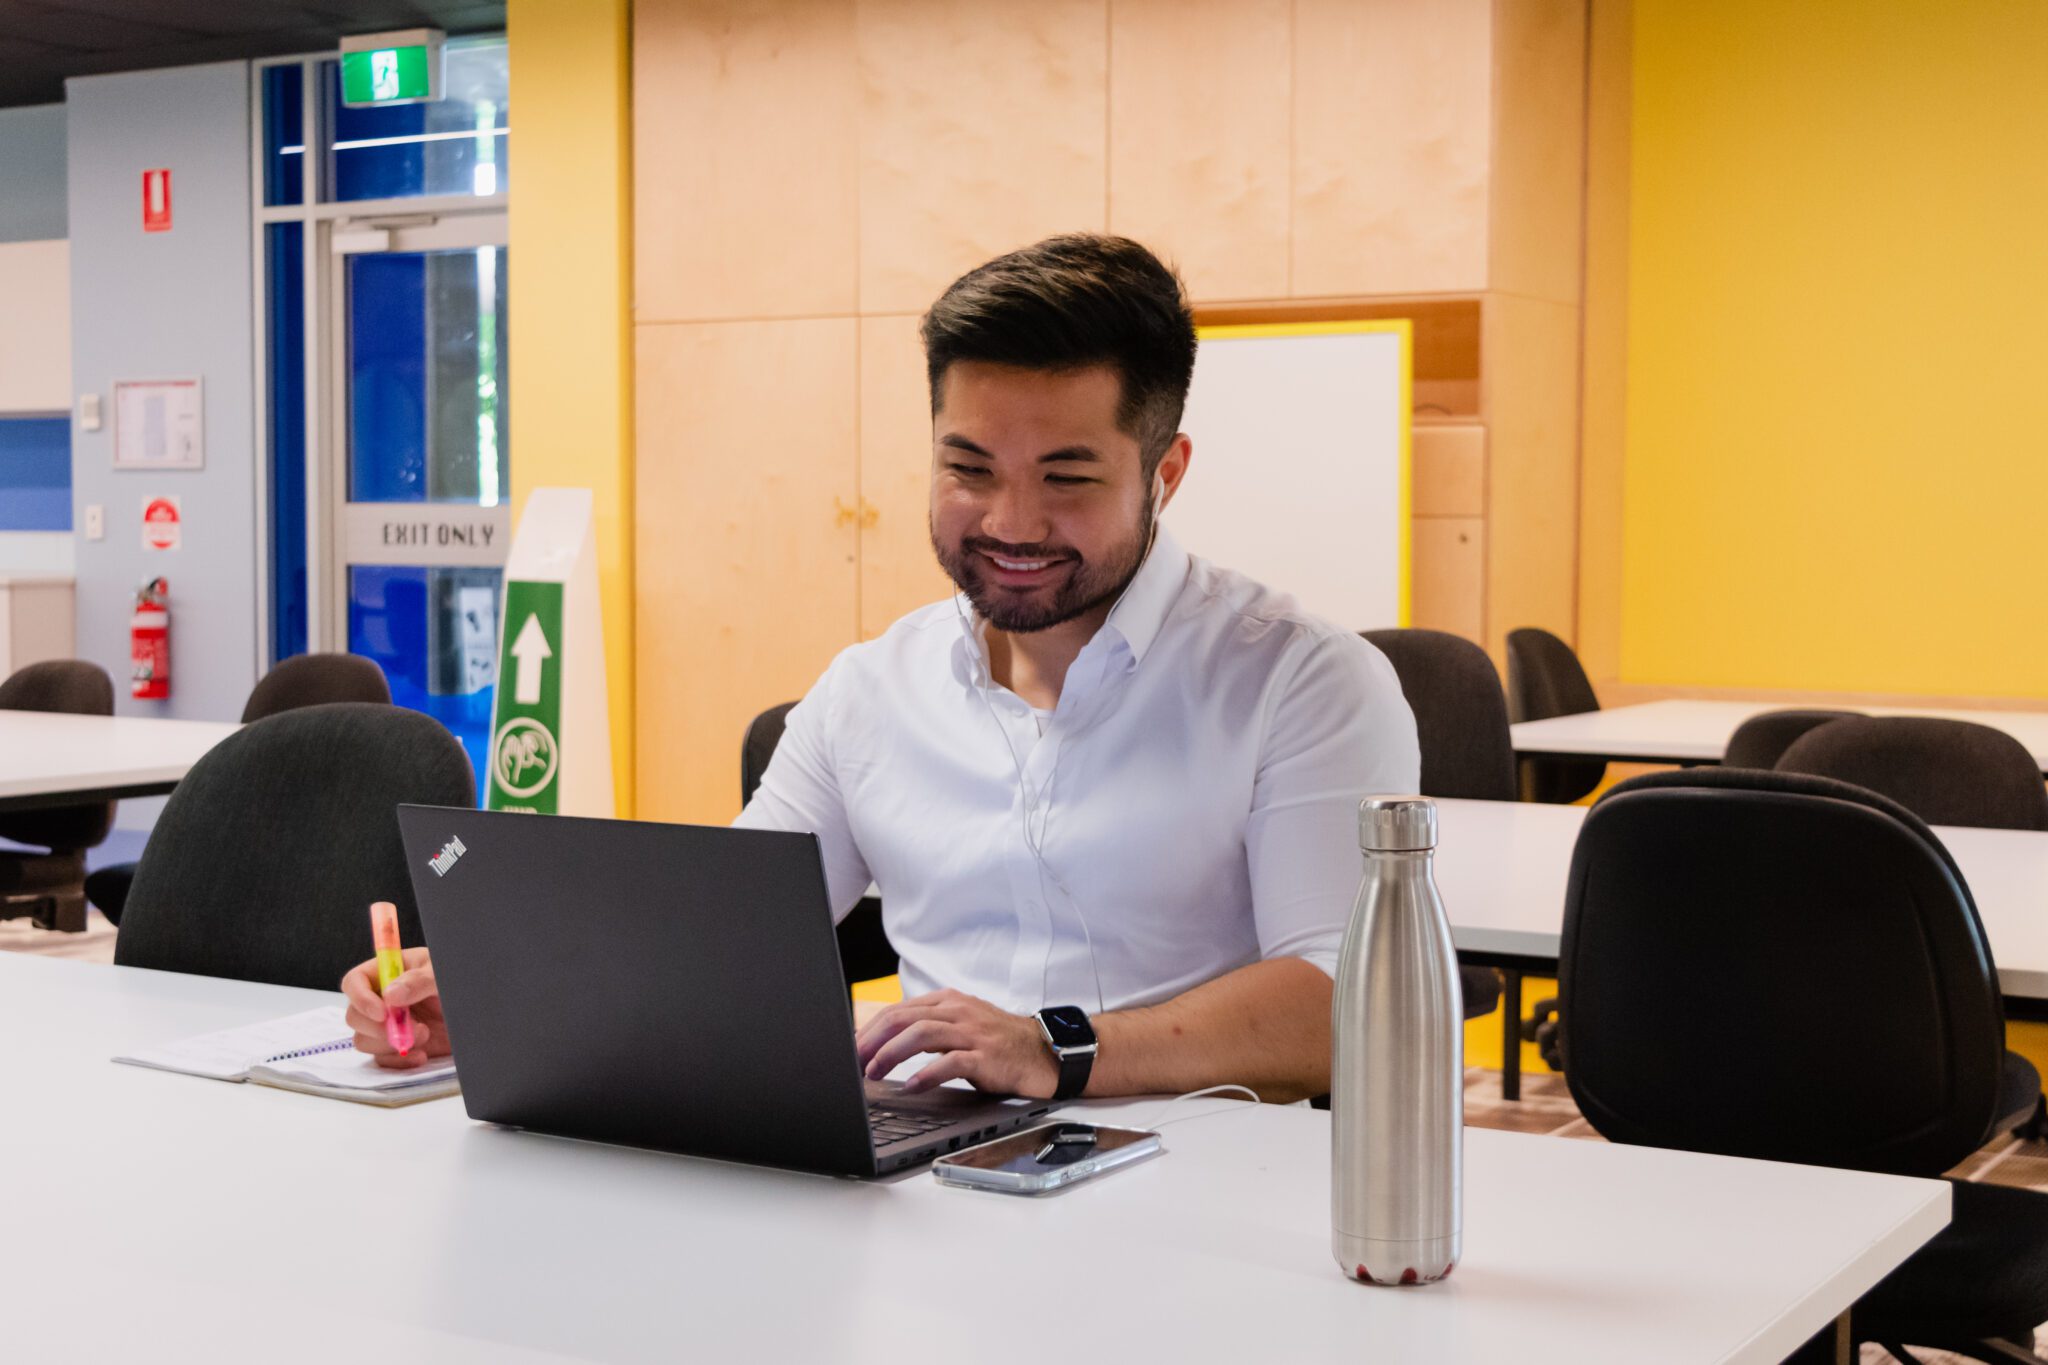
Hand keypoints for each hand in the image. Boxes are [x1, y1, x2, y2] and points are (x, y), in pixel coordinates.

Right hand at [340, 947, 452, 1069]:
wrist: (478, 1015)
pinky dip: (398, 1061)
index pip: (354, 982)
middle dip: (378, 1027)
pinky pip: (381, 1059)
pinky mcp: (395, 1046)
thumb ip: (419, 981)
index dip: (360, 998)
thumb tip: (390, 995)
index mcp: (388, 972)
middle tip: (411, 1028)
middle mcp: (381, 999)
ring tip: (424, 1034)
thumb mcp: (440, 976)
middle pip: (354, 1016)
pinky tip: (421, 1055)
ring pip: (363, 1040)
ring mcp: (386, 1025)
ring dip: (390, 1043)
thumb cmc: (457, 985)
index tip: (382, 1012)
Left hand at [854, 988, 1059, 1097]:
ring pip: (921, 1035)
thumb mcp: (960, 1027)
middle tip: (852, 1062)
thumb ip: (928, 1030)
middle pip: (903, 1019)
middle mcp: (958, 1011)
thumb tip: (884, 1046)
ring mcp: (972, 1032)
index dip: (869, 1029)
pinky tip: (912, 1085)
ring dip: (891, 1055)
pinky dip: (927, 1074)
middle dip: (872, 1041)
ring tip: (873, 1073)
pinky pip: (951, 1062)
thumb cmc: (998, 1043)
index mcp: (948, 1001)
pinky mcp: (986, 1056)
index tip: (850, 1049)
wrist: (1045, 1052)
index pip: (898, 1010)